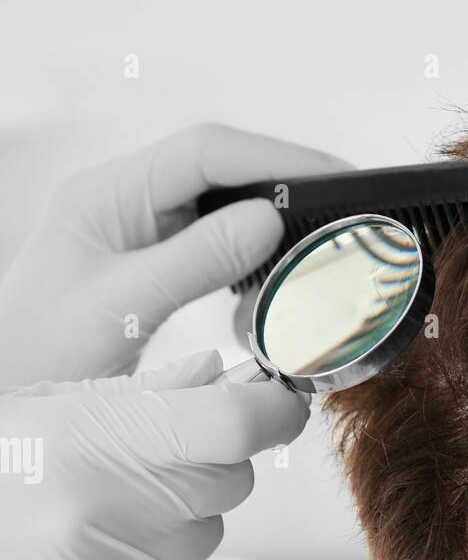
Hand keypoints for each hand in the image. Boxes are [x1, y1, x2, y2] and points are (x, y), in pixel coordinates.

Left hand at [0, 123, 347, 387]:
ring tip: (315, 255)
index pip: (205, 152)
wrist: (1, 408)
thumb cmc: (36, 356)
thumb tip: (267, 218)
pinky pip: (213, 256)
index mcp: (106, 194)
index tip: (330, 182)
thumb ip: (192, 261)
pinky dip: (249, 270)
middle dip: (283, 189)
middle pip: (221, 174)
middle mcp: (124, 205)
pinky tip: (271, 293)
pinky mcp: (150, 276)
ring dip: (270, 231)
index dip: (274, 159)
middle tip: (341, 218)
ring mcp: (138, 239)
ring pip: (222, 215)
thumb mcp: (117, 306)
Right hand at [0, 350, 307, 559]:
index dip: (272, 407)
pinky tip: (95, 553)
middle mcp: (118, 515)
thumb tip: (222, 378)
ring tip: (101, 507)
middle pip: (229, 482)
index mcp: (101, 441)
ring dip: (177, 519)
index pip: (237, 424)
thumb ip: (143, 395)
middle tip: (152, 454)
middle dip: (209, 462)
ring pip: (204, 539)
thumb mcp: (46, 404)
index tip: (277, 400)